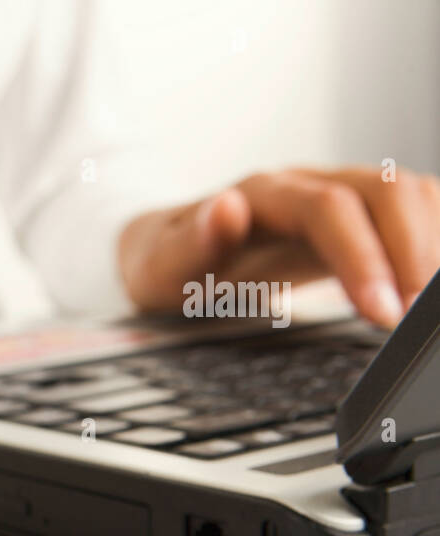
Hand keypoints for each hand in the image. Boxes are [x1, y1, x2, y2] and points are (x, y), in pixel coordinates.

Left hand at [118, 166, 439, 326]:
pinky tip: (428, 285)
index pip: (330, 210)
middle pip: (386, 193)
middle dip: (413, 254)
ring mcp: (337, 194)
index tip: (383, 311)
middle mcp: (307, 183)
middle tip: (415, 319)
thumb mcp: (158, 267)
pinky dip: (431, 243)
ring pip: (409, 198)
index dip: (364, 257)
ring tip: (427, 308)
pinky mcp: (355, 219)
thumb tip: (225, 209)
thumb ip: (189, 244)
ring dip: (429, 248)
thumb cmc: (165, 263)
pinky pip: (412, 215)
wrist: (164, 250)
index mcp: (261, 193)